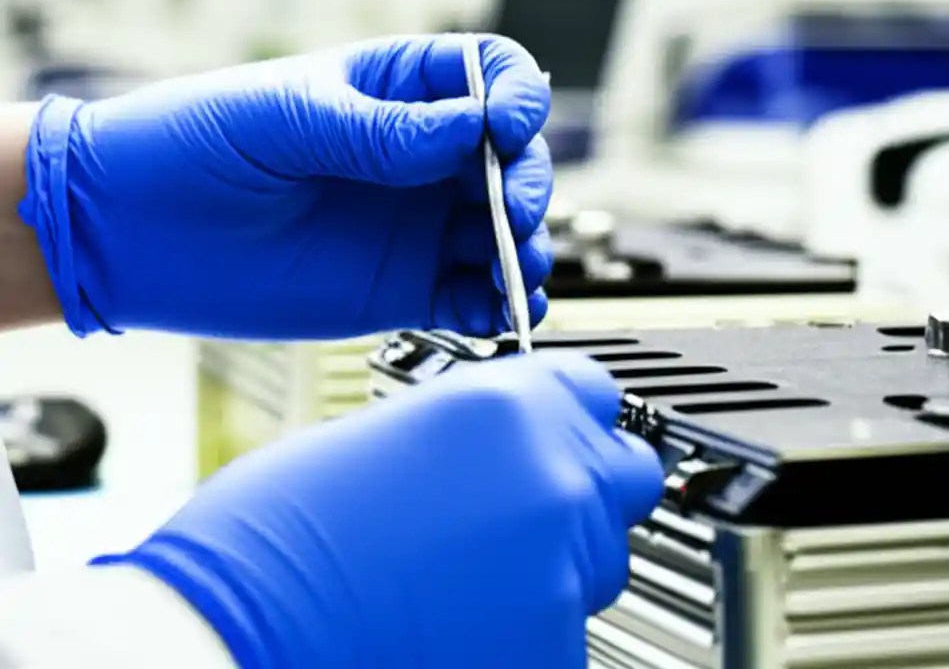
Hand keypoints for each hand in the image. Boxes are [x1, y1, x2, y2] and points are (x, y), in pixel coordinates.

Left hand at [20, 34, 553, 338]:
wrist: (131, 235)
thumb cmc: (190, 146)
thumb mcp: (286, 118)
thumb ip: (379, 130)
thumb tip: (472, 126)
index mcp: (395, 93)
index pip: (487, 78)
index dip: (515, 97)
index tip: (508, 127)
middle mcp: (418, 159)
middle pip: (513, 161)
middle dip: (530, 182)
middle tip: (512, 208)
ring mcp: (415, 226)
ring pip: (506, 233)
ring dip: (527, 250)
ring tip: (512, 268)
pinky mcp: (404, 289)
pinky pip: (474, 298)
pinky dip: (501, 308)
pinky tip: (500, 312)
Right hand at [91, 351, 662, 667]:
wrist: (239, 632)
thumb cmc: (278, 537)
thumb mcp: (387, 435)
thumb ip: (476, 434)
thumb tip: (507, 449)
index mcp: (509, 409)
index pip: (596, 392)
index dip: (570, 417)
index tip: (558, 437)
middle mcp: (554, 481)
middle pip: (623, 477)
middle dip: (580, 493)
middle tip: (518, 518)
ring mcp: (564, 573)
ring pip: (600, 560)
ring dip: (555, 565)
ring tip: (467, 582)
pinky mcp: (557, 652)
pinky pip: (568, 633)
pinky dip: (529, 633)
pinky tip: (459, 627)